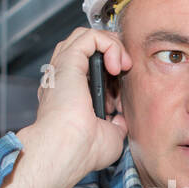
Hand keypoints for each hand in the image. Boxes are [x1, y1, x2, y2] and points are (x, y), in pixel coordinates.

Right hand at [29, 27, 130, 177]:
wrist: (69, 149)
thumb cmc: (82, 151)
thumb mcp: (110, 137)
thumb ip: (116, 124)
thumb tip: (121, 120)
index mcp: (68, 97)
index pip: (89, 70)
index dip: (111, 75)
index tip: (121, 94)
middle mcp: (63, 81)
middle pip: (86, 48)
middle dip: (112, 53)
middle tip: (125, 71)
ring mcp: (63, 69)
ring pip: (86, 36)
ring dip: (111, 45)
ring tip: (122, 64)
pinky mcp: (68, 61)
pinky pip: (90, 36)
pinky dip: (109, 44)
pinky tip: (117, 64)